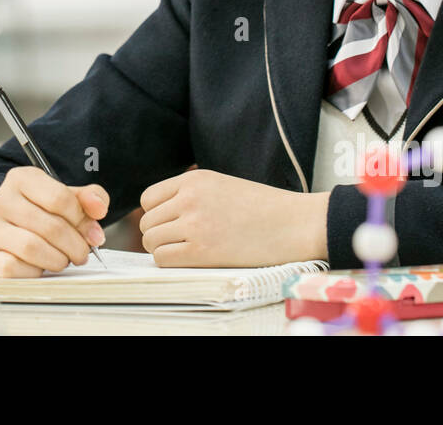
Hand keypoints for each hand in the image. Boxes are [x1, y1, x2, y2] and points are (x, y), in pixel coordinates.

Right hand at [0, 166, 109, 277]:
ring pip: (32, 248)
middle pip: (50, 226)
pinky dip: (35, 271)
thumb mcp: (66, 195)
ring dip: (57, 260)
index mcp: (22, 178)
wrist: (9, 223)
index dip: (82, 220)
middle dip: (75, 245)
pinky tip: (41, 265)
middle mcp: (2, 200)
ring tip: (64, 259)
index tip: (92, 232)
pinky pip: (14, 267)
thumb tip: (99, 208)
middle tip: (82, 253)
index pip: (59, 198)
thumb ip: (89, 197)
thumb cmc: (41, 210)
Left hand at [138, 168, 327, 266]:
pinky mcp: (202, 251)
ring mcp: (195, 225)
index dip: (157, 214)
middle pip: (147, 222)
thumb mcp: (221, 185)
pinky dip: (170, 262)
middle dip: (159, 234)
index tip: (171, 224)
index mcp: (194, 180)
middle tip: (180, 242)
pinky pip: (163, 259)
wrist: (294, 224)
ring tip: (187, 251)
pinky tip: (190, 260)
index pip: (148, 198)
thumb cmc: (262, 208)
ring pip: (151, 241)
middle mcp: (189, 199)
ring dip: (163, 249)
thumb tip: (160, 214)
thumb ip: (190, 194)